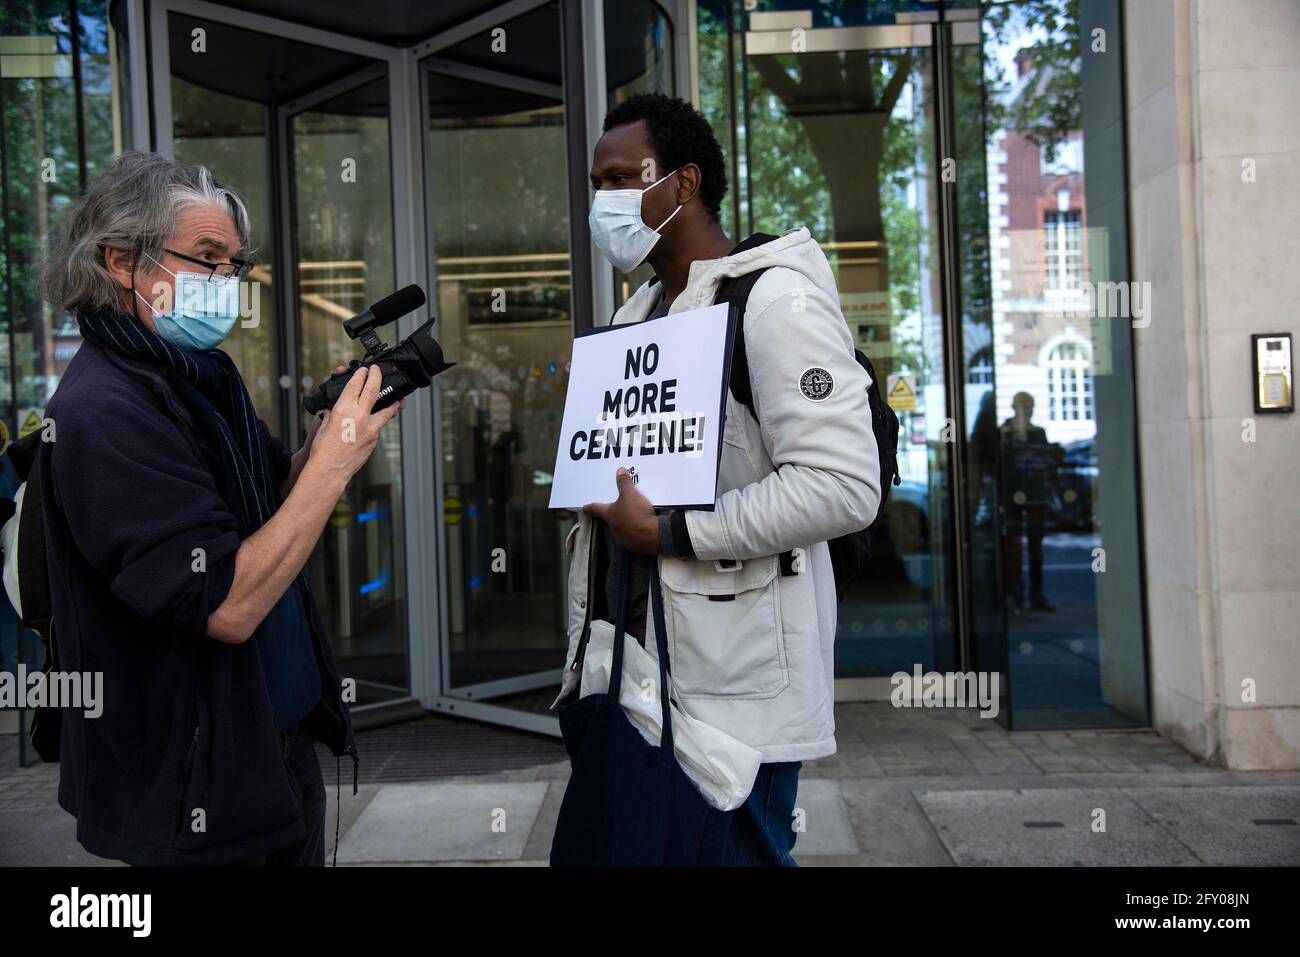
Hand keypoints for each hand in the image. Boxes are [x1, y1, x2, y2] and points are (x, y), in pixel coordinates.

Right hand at [306, 365, 405, 485]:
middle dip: (376, 376)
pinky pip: (379, 426)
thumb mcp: (324, 423)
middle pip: (373, 390)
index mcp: (343, 410)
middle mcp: (359, 416)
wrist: (330, 469)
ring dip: (393, 402)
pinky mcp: (374, 439)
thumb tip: (338, 406)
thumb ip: (334, 411)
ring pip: (387, 410)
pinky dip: (378, 422)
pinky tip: (377, 422)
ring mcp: (370, 429)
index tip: (364, 370)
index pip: (355, 384)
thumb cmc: (323, 448)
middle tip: (377, 371)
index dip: (361, 374)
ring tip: (398, 398)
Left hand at [582, 467, 659, 553]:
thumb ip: (624, 482)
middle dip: (615, 514)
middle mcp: (614, 528)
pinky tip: (645, 525)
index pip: (596, 508)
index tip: (584, 507)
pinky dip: (638, 531)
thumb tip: (620, 471)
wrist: (653, 535)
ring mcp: (624, 538)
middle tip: (620, 507)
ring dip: (628, 523)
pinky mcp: (636, 545)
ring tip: (637, 515)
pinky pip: (635, 536)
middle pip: (611, 519)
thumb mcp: (630, 493)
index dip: (590, 507)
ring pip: (623, 528)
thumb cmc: (637, 514)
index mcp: (609, 515)